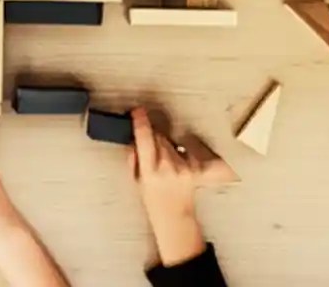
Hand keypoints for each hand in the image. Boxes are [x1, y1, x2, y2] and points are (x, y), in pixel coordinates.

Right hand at [129, 107, 206, 267]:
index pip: (144, 138)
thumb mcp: (136, 181)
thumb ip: (134, 158)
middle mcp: (167, 166)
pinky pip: (183, 150)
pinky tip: (175, 165)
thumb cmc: (154, 201)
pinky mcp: (194, 168)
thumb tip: (134, 140)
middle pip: (158, 137)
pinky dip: (178, 152)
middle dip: (152, 137)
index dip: (140, 122)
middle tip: (149, 149)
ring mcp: (183, 166)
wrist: (175, 216)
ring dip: (164, 146)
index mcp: (149, 170)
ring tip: (163, 164)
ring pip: (170, 143)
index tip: (137, 112)